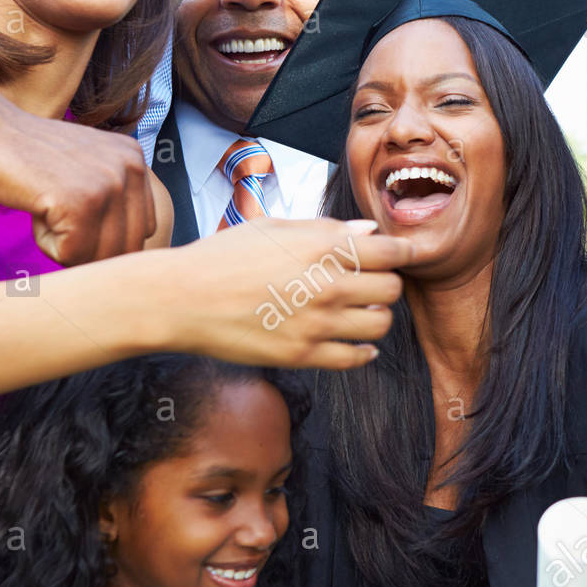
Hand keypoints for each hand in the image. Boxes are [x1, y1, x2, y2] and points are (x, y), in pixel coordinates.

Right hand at [0, 90, 156, 265]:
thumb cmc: (24, 156)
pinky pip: (72, 255)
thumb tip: (132, 255)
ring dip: (65, 247)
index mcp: (136, 162)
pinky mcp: (80, 200)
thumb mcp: (87, 168)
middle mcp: (132, 169)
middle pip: (125, 249)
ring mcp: (108, 183)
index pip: (141, 232)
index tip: (69, 209)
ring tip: (45, 206)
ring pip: (100, 257)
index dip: (102, 238)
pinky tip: (35, 206)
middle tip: (54, 212)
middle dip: (86, 248)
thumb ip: (115, 199)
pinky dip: (46, 243)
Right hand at [165, 218, 413, 369]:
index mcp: (321, 247)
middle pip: (391, 289)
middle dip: (387, 284)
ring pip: (379, 325)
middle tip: (371, 283)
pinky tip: (357, 344)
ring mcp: (317, 323)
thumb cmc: (222, 256)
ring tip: (358, 312)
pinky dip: (363, 352)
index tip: (404, 256)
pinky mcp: (303, 354)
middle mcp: (326, 285)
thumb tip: (368, 231)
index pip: (391, 251)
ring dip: (375, 317)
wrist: (181, 298)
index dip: (404, 253)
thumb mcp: (274, 227)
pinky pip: (355, 358)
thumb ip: (326, 230)